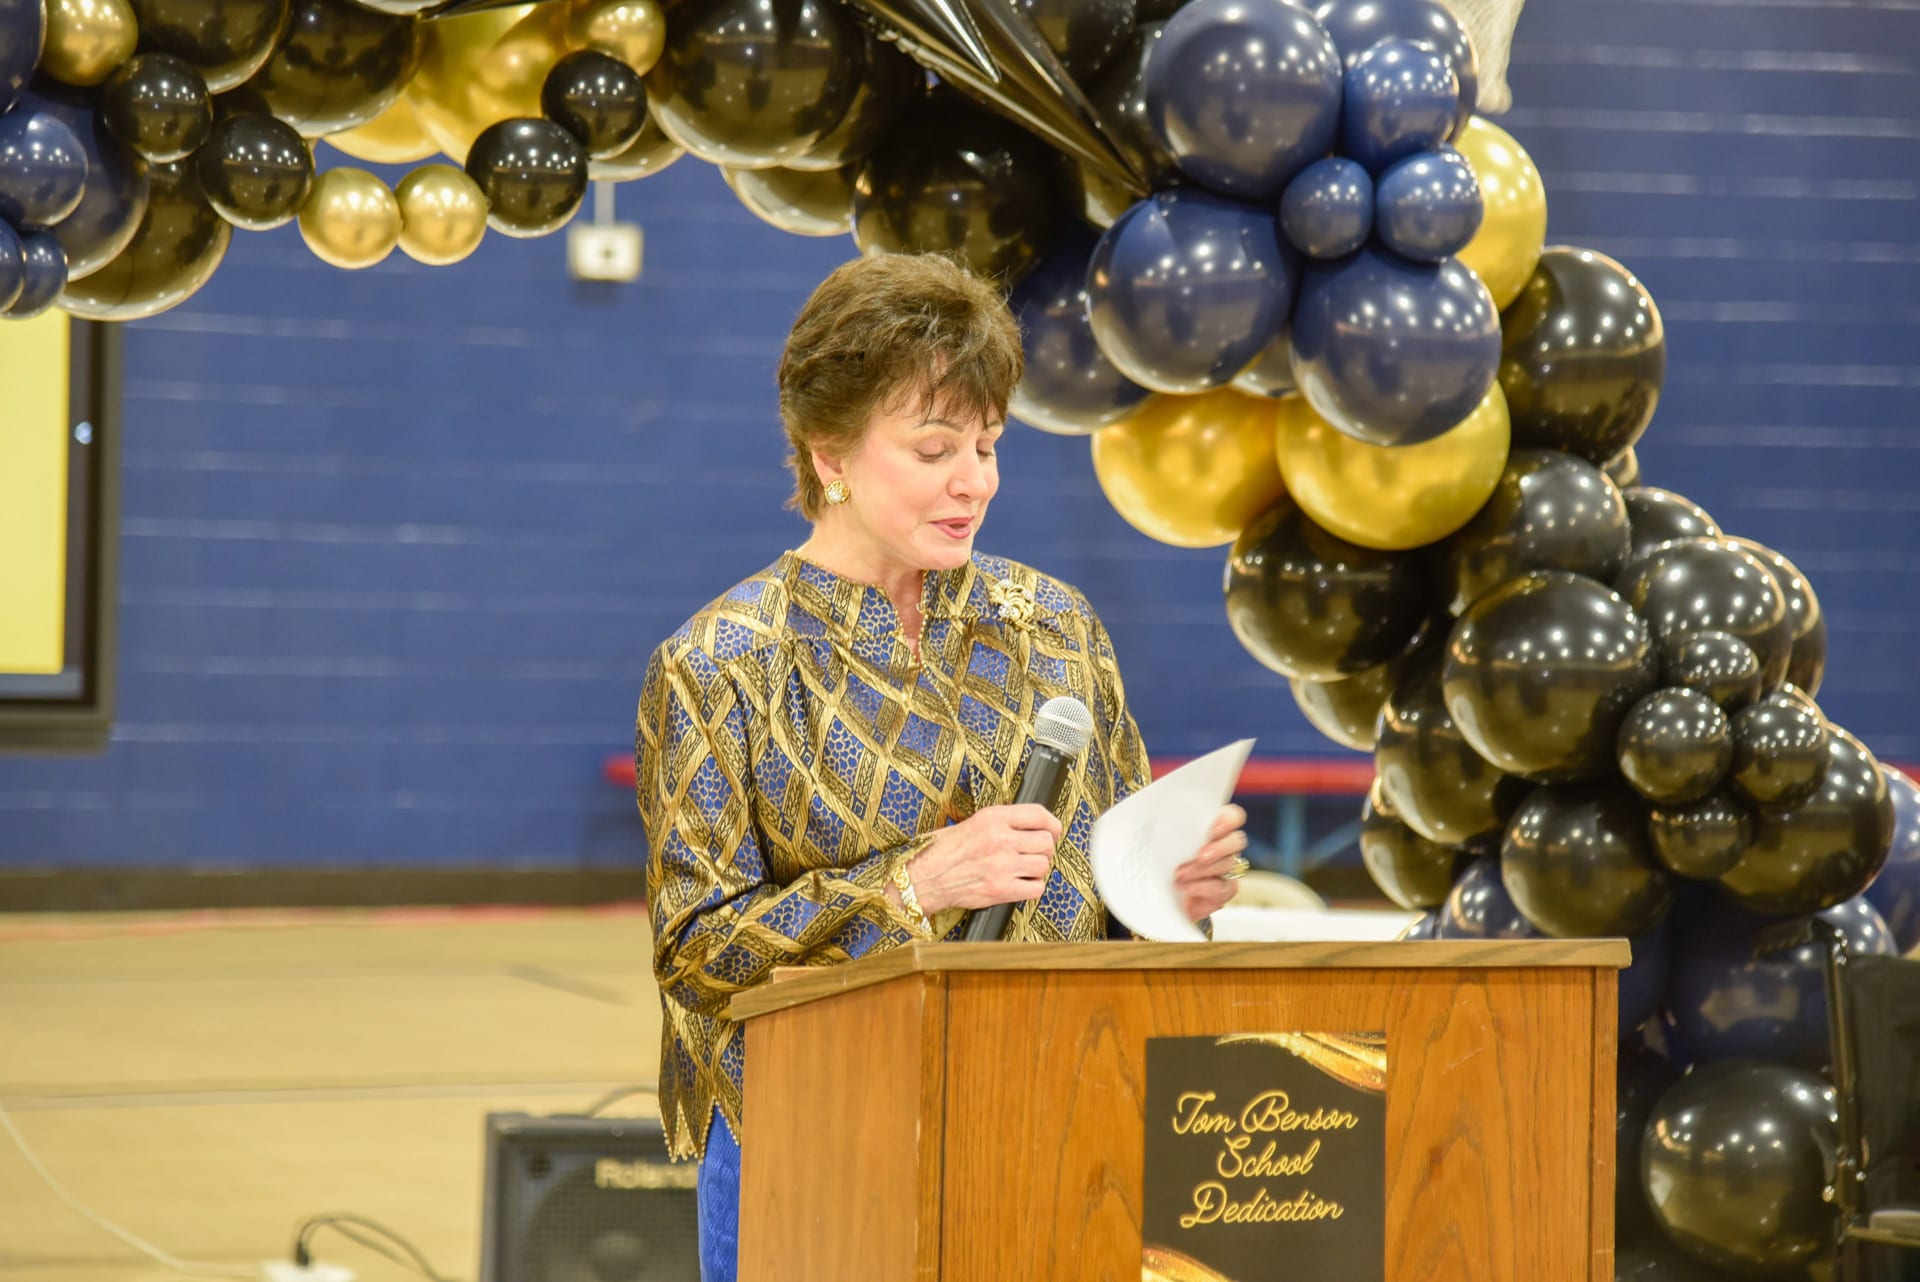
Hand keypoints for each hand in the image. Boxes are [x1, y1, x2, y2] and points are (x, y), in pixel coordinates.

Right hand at [905, 804, 1063, 915]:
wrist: (924, 878)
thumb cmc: (942, 851)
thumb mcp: (970, 823)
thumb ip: (1001, 822)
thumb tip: (1030, 826)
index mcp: (992, 818)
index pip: (1039, 815)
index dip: (1052, 824)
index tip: (1053, 831)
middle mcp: (1000, 839)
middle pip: (1046, 842)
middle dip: (1043, 849)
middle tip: (1033, 854)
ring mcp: (1002, 865)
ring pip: (1043, 865)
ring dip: (1037, 869)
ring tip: (1022, 870)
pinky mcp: (1001, 890)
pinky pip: (1036, 888)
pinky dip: (1032, 888)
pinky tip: (1019, 884)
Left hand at [1173, 804, 1248, 922]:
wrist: (1162, 896)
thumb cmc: (1163, 864)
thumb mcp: (1163, 844)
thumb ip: (1171, 831)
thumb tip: (1162, 820)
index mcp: (1211, 829)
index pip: (1232, 817)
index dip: (1228, 820)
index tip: (1214, 829)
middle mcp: (1224, 847)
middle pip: (1237, 840)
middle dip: (1219, 848)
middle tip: (1199, 856)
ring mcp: (1227, 870)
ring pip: (1228, 865)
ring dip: (1202, 870)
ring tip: (1179, 875)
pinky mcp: (1224, 891)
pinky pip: (1222, 888)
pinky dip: (1202, 887)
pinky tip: (1185, 887)